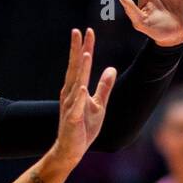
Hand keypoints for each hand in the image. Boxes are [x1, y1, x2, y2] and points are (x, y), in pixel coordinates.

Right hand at [54, 28, 116, 160]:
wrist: (71, 150)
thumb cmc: (83, 128)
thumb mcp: (99, 105)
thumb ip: (104, 87)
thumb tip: (111, 68)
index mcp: (76, 89)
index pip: (81, 65)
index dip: (85, 48)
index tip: (88, 31)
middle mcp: (70, 94)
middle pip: (74, 68)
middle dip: (77, 50)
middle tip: (79, 31)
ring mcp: (70, 107)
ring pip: (76, 84)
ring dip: (80, 69)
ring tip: (84, 52)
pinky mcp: (72, 120)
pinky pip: (76, 107)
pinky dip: (79, 97)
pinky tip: (82, 87)